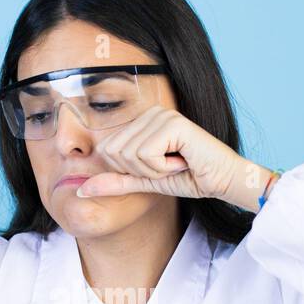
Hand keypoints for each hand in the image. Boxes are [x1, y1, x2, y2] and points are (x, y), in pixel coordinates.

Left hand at [76, 105, 271, 210]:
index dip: (128, 170)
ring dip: (153, 171)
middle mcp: (150, 113)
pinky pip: (146, 154)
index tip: (158, 169)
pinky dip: (162, 168)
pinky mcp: (173, 124)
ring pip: (129, 154)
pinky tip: (182, 162)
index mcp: (141, 121)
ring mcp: (162, 115)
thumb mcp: (145, 182)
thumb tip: (80, 191)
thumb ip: (115, 182)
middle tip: (168, 168)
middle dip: (140, 171)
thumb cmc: (190, 178)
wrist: (224, 181)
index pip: (107, 151)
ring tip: (176, 164)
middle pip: (114, 152)